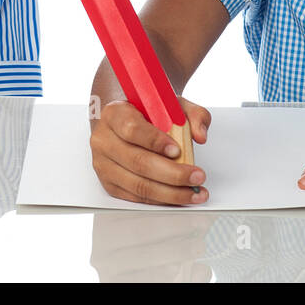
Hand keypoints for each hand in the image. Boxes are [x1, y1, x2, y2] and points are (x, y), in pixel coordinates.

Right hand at [89, 97, 211, 205]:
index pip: (132, 129)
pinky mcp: (109, 184)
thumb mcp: (170, 104)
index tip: (178, 150)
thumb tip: (200, 135)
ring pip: (138, 185)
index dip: (155, 142)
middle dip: (172, 173)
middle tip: (196, 176)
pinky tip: (179, 197)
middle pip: (137, 162)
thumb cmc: (146, 113)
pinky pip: (136, 197)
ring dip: (170, 192)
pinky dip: (161, 200)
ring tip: (194, 191)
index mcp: (114, 114)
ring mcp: (104, 164)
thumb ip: (192, 114)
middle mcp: (104, 140)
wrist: (124, 121)